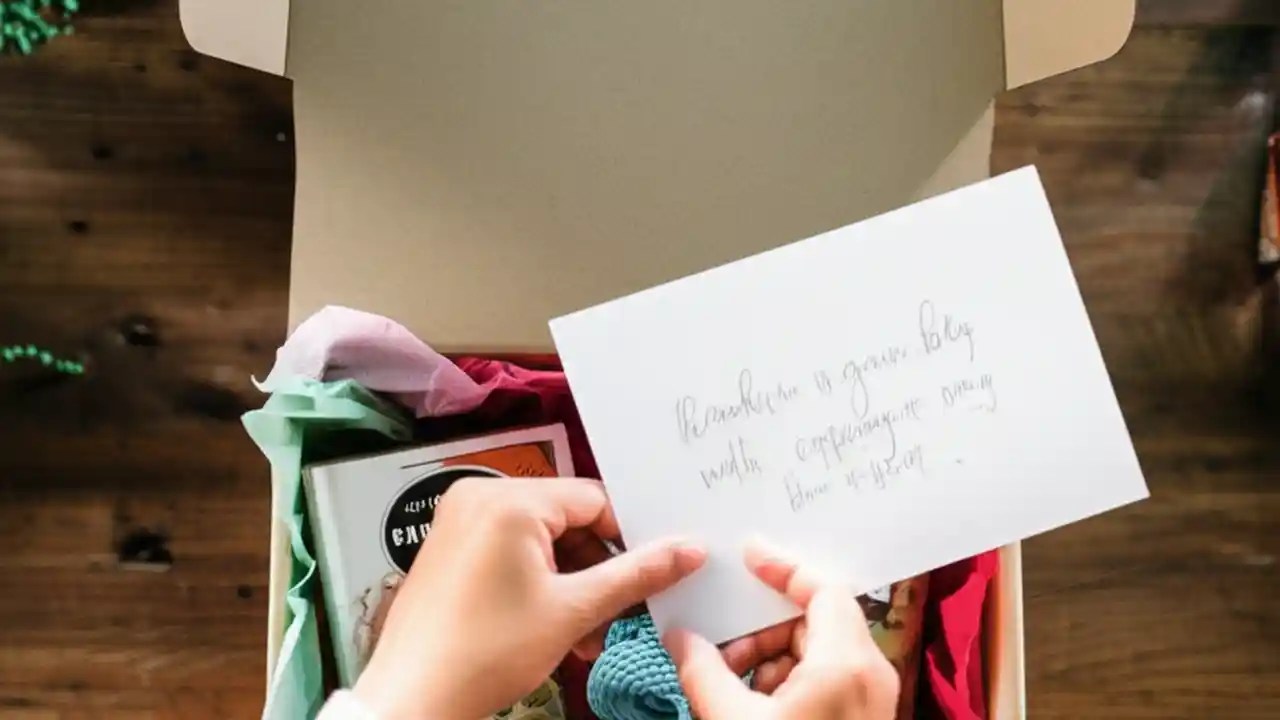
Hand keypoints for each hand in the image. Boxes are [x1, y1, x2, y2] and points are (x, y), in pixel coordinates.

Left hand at [353, 476, 705, 719]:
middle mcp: (480, 496)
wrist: (413, 698)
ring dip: (572, 583)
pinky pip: (511, 550)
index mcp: (510, 500)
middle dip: (598, 569)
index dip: (628, 539)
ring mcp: (460, 521)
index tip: (651, 573)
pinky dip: (539, 583)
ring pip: (541, 540)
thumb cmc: (486, 651)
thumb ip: (636, 575)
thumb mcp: (573, 611)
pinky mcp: (450, 547)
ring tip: (588, 634)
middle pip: (567, 519)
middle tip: (620, 613)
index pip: (593, 500)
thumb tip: (690, 550)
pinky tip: (556, 626)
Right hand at [664, 543, 898, 718]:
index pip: (821, 589)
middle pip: (816, 621)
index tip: (749, 555)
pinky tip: (750, 705)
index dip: (782, 568)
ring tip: (729, 683)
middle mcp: (870, 676)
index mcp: (846, 665)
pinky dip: (788, 682)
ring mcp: (873, 701)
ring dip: (771, 658)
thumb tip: (680, 638)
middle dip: (763, 628)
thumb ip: (702, 671)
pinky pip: (826, 680)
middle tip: (723, 643)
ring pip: (818, 652)